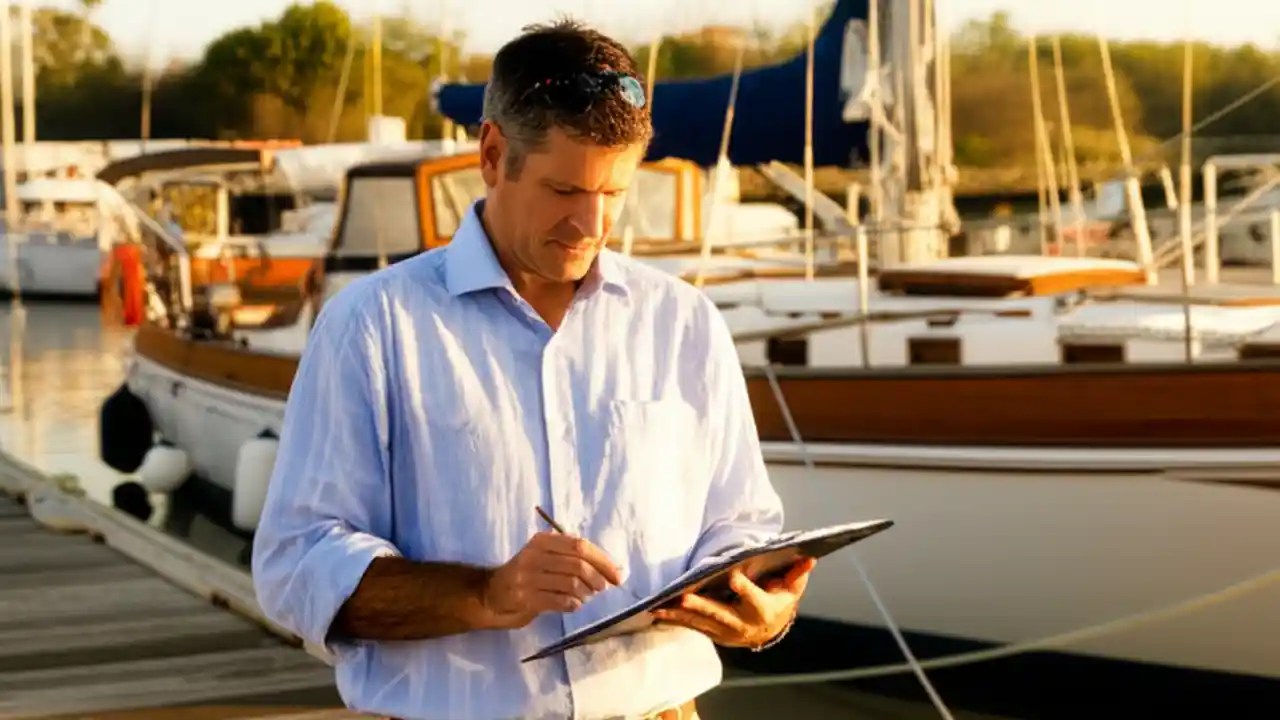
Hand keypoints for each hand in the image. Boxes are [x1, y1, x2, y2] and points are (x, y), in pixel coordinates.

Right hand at [481, 532, 622, 629]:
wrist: (492, 593)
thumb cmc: (529, 574)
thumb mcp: (546, 556)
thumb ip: (574, 557)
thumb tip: (614, 570)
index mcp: (542, 540)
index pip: (579, 546)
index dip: (602, 560)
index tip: (617, 574)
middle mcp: (533, 555)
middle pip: (577, 564)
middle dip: (597, 578)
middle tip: (603, 588)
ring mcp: (527, 577)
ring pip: (570, 584)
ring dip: (586, 593)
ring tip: (586, 596)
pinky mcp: (525, 598)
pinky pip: (560, 601)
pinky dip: (573, 604)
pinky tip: (574, 604)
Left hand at [651, 557, 814, 648]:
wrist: (768, 632)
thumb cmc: (779, 604)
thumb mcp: (791, 590)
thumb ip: (796, 574)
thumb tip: (810, 557)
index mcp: (762, 611)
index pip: (753, 598)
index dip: (745, 588)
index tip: (733, 575)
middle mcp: (741, 625)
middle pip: (720, 614)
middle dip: (701, 606)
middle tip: (684, 597)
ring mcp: (724, 631)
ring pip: (700, 622)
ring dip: (679, 614)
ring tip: (659, 606)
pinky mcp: (711, 632)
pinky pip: (691, 625)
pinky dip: (674, 619)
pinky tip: (657, 612)